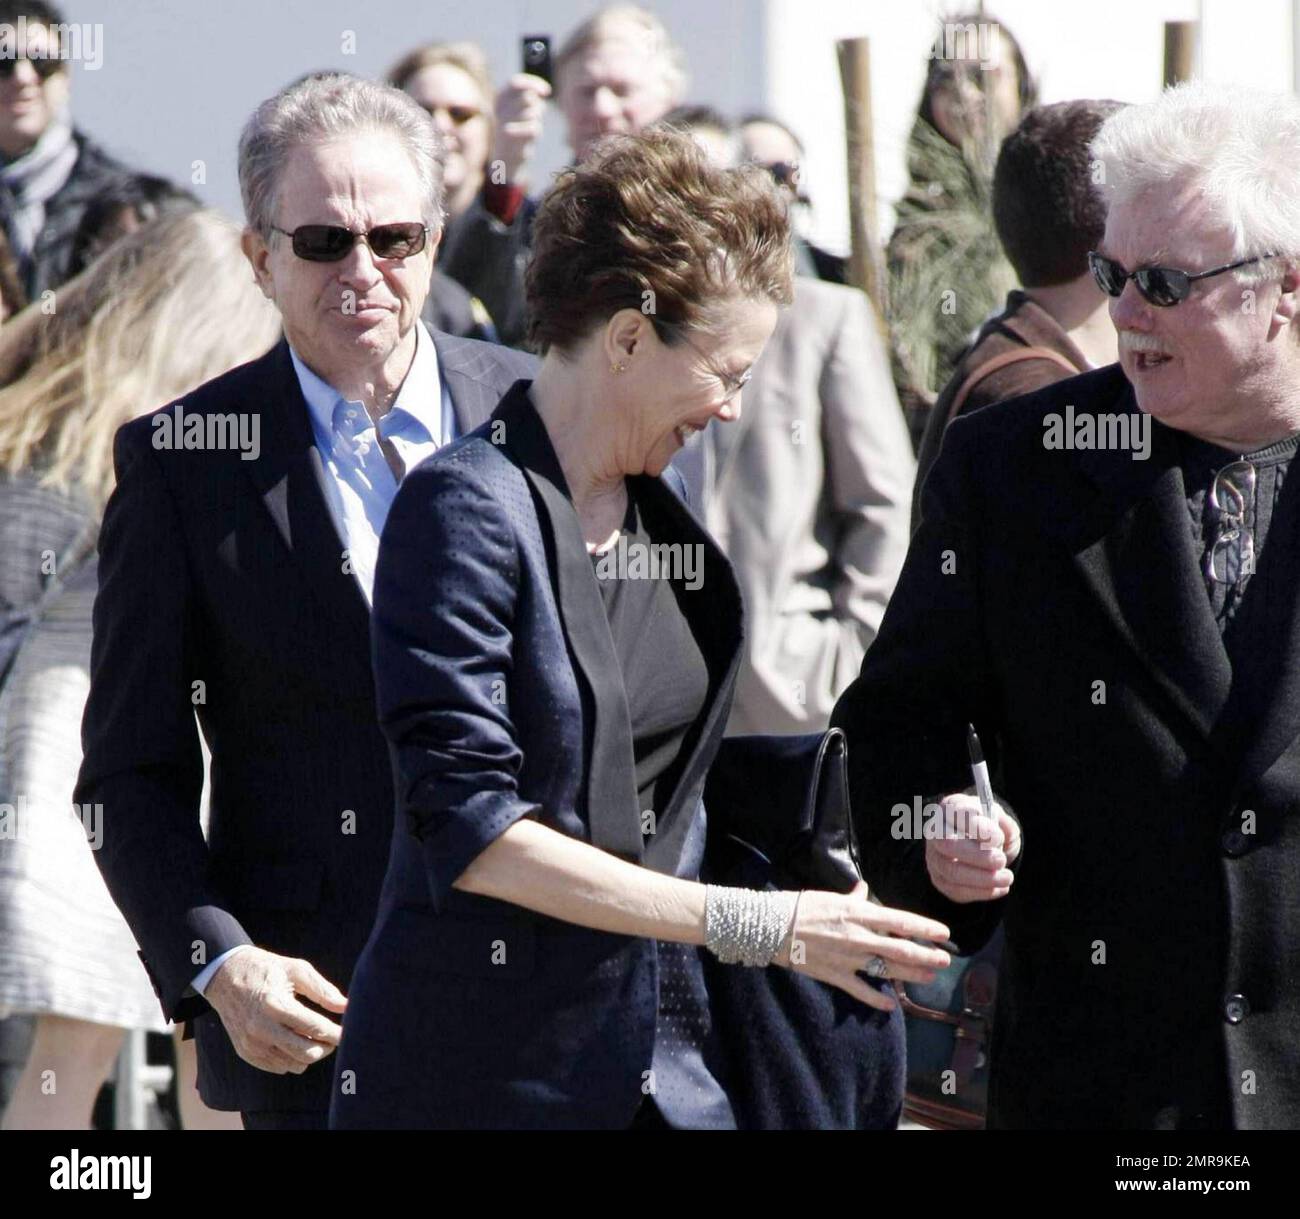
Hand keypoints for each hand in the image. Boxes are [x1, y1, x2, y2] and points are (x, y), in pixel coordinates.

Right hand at [204, 946, 346, 1074]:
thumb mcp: (296, 970)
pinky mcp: (246, 1052)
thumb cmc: (267, 969)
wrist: (225, 976)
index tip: (349, 1032)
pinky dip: (293, 1058)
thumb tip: (346, 1007)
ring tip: (315, 1036)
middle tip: (334, 1036)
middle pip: (306, 1052)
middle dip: (326, 1047)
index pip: (314, 1027)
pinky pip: (279, 1067)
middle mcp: (261, 1028)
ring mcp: (251, 1044)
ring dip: (310, 1053)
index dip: (336, 1033)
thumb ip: (323, 989)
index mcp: (275, 1005)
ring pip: (294, 1064)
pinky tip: (296, 1040)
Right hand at [490, 74, 550, 185]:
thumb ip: (531, 94)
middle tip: (532, 115)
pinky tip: (531, 134)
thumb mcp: (521, 107)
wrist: (506, 157)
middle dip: (536, 105)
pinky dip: (536, 128)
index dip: (534, 84)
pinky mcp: (513, 140)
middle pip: (528, 97)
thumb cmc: (517, 127)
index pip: (516, 82)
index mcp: (499, 99)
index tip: (547, 92)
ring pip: (533, 112)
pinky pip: (534, 128)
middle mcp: (499, 109)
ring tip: (529, 125)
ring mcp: (505, 124)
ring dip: (536, 118)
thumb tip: (545, 91)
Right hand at [775, 881, 950, 1011]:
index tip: (943, 933)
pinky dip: (877, 1000)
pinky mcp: (835, 975)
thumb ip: (854, 897)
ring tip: (928, 977)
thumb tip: (864, 890)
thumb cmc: (803, 906)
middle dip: (926, 956)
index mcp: (858, 914)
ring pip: (887, 970)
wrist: (773, 927)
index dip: (924, 928)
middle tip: (945, 961)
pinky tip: (892, 1005)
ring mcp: (848, 959)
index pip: (900, 921)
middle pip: (900, 949)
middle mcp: (859, 937)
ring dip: (911, 975)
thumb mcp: (831, 897)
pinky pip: (861, 990)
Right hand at [925, 793, 1020, 903]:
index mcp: (950, 808)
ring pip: (952, 871)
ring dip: (983, 878)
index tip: (998, 837)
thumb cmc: (990, 827)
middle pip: (947, 844)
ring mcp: (934, 857)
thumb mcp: (1001, 820)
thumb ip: (1003, 824)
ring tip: (1007, 877)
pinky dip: (982, 892)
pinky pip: (957, 891)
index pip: (955, 814)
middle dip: (978, 856)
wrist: (982, 845)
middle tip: (1001, 860)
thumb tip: (995, 837)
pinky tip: (1001, 888)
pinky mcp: (940, 880)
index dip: (976, 827)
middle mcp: (935, 831)